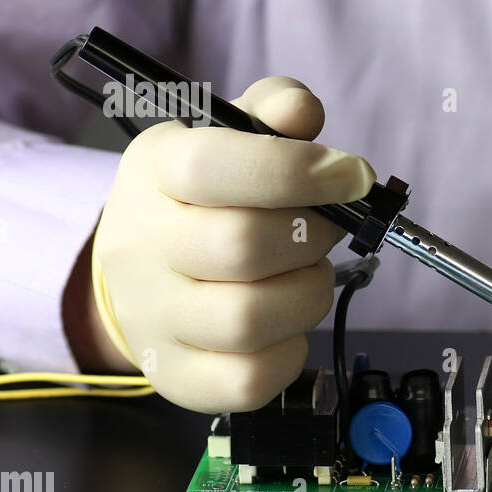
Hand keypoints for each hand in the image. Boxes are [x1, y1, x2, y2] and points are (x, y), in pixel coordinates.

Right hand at [89, 77, 374, 411]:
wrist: (138, 273)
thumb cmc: (202, 198)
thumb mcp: (227, 136)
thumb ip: (272, 112)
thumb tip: (302, 111)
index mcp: (155, 172)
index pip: (214, 168)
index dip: (297, 170)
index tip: (353, 174)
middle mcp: (143, 247)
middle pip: (242, 247)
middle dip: (312, 236)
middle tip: (324, 228)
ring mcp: (154, 319)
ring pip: (248, 319)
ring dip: (307, 293)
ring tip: (306, 275)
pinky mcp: (177, 377)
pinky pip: (249, 380)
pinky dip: (290, 352)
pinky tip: (288, 324)